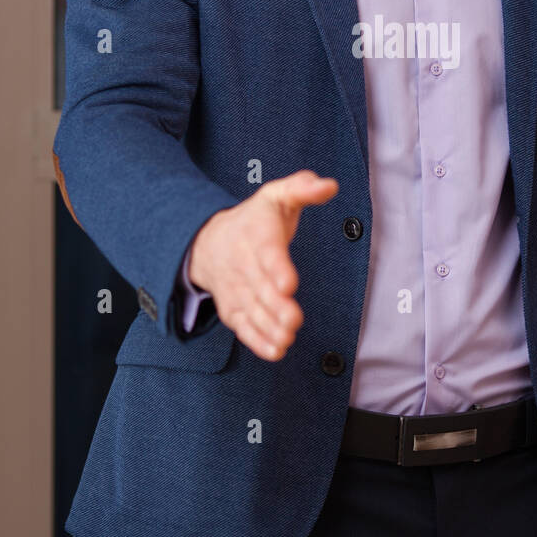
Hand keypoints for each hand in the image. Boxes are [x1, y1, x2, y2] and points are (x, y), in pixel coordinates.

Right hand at [187, 169, 338, 361]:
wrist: (206, 241)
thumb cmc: (254, 219)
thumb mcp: (276, 195)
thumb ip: (303, 188)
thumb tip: (330, 185)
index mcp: (256, 234)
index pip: (266, 252)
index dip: (277, 269)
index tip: (288, 284)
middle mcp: (243, 263)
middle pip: (259, 287)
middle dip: (275, 306)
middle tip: (293, 320)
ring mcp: (236, 288)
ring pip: (251, 310)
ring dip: (268, 328)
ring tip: (287, 339)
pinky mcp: (233, 308)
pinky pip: (242, 326)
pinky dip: (257, 341)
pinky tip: (275, 351)